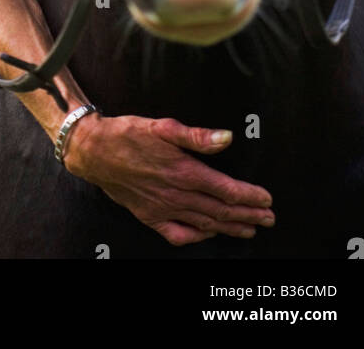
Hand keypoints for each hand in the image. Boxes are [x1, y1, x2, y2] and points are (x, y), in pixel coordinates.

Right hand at [65, 113, 274, 246]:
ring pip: (204, 223)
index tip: (267, 198)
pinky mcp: (150, 216)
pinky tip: (208, 234)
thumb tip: (227, 138)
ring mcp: (163, 209)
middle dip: (248, 215)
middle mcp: (176, 194)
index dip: (249, 196)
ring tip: (250, 229)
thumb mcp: (163, 126)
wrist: (94, 151)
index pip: (225, 189)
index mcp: (183, 171)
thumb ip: (197, 136)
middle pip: (220, 210)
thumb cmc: (128, 134)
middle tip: (269, 218)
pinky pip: (179, 234)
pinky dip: (198, 236)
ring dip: (230, 227)